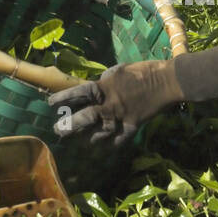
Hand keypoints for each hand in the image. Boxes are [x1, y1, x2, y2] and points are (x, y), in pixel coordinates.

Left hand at [48, 59, 183, 146]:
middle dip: (70, 125)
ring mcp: (121, 117)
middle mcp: (110, 104)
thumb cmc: (143, 71)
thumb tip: (95, 85)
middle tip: (58, 130)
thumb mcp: (119, 70)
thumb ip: (105, 80)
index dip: (63, 98)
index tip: (50, 104)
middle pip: (86, 117)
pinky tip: (107, 146)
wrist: (167, 81)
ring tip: (84, 141)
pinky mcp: (134, 125)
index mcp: (104, 87)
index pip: (78, 93)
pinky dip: (113, 143)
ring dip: (90, 138)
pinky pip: (120, 139)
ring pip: (101, 132)